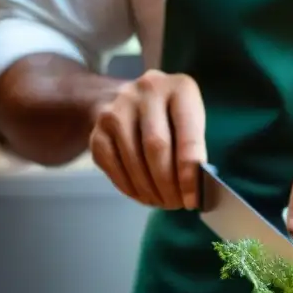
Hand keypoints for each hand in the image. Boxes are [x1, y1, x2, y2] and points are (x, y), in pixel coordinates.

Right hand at [89, 69, 206, 209]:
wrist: (126, 98)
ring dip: (149, 190)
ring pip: (133, 159)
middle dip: (169, 184)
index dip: (190, 173)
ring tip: (162, 202)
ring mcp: (117, 109)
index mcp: (179, 88)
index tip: (193, 199)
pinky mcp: (97, 129)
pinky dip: (129, 187)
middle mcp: (146, 92)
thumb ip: (194, 147)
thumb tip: (195, 189)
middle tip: (177, 204)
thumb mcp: (191, 119)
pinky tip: (143, 195)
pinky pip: (113, 166)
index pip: (187, 136)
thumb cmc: (170, 115)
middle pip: (156, 148)